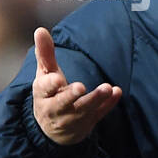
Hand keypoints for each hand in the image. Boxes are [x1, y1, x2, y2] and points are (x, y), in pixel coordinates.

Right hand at [31, 27, 120, 145]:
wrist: (53, 128)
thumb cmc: (49, 93)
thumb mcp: (44, 75)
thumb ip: (45, 54)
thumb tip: (40, 30)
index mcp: (43, 94)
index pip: (44, 89)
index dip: (50, 84)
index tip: (57, 79)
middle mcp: (56, 108)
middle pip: (64, 102)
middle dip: (72, 95)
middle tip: (81, 87)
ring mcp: (73, 117)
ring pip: (85, 109)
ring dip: (96, 99)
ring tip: (107, 88)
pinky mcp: (88, 122)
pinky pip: (99, 114)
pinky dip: (109, 105)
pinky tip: (117, 92)